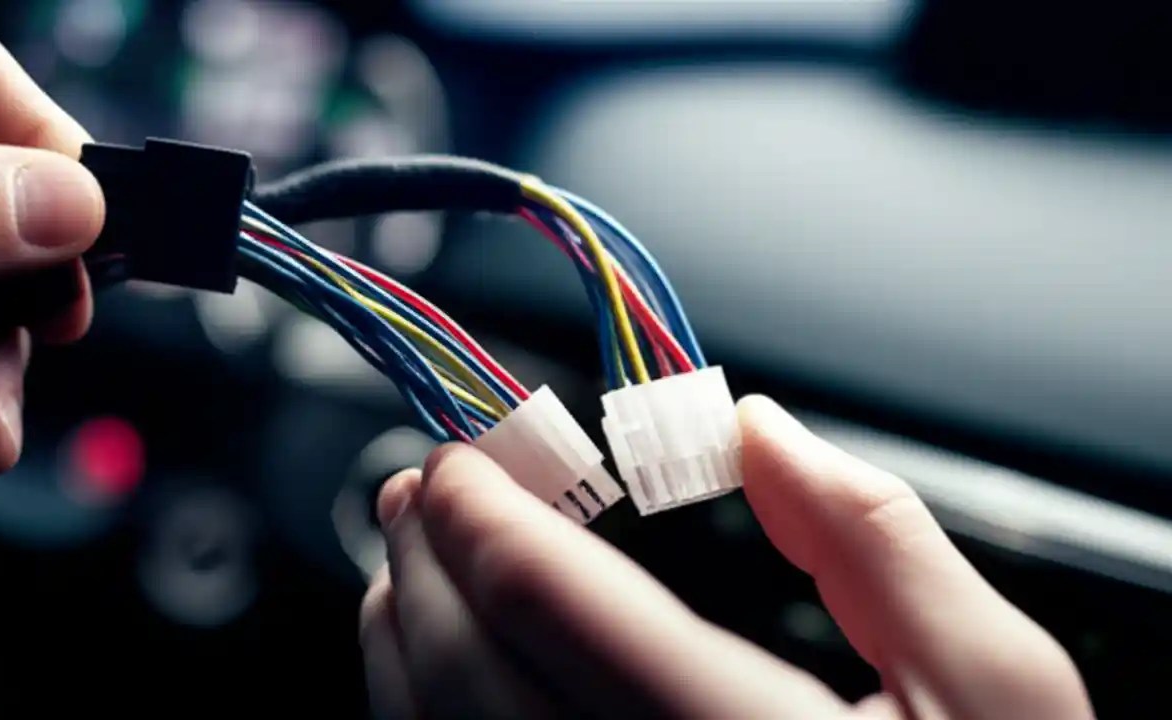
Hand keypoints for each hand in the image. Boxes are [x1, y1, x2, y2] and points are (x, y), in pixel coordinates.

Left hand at [362, 396, 1093, 718]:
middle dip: (427, 558)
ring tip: (415, 557)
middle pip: (464, 671)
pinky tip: (446, 663)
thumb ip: (874, 538)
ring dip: (405, 635)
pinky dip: (427, 711)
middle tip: (425, 480)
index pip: (549, 604)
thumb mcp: (994, 682)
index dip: (485, 508)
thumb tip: (756, 429)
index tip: (471, 451)